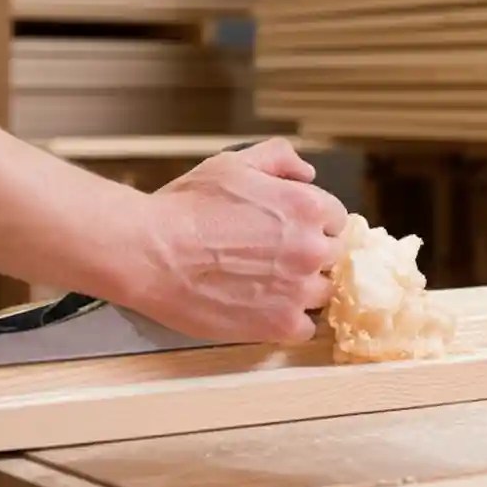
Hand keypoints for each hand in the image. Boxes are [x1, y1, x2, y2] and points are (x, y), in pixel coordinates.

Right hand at [129, 138, 348, 343]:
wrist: (150, 252)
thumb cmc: (186, 206)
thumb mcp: (234, 164)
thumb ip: (279, 158)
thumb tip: (308, 173)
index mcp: (307, 207)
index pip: (336, 220)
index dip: (314, 225)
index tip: (292, 233)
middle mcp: (311, 249)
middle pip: (333, 258)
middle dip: (310, 256)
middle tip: (276, 259)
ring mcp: (298, 290)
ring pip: (322, 293)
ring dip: (302, 290)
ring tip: (268, 286)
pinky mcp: (280, 325)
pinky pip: (306, 328)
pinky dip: (290, 321)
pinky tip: (265, 309)